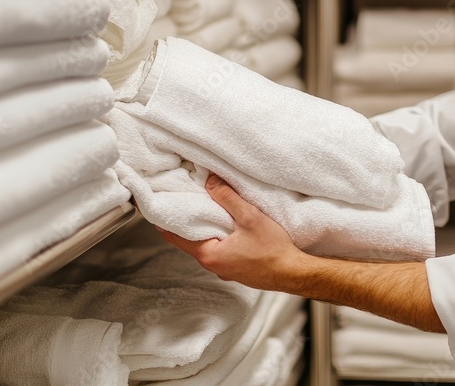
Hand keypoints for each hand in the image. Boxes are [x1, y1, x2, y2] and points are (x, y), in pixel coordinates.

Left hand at [159, 174, 306, 290]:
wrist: (293, 273)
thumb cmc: (273, 249)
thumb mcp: (249, 217)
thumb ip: (227, 197)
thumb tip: (209, 181)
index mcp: (210, 254)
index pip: (177, 237)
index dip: (167, 221)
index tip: (161, 207)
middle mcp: (213, 265)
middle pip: (191, 241)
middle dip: (187, 222)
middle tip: (183, 202)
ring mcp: (225, 270)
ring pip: (207, 246)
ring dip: (204, 230)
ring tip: (205, 211)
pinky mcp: (237, 270)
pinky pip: (220, 251)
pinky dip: (218, 238)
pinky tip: (227, 228)